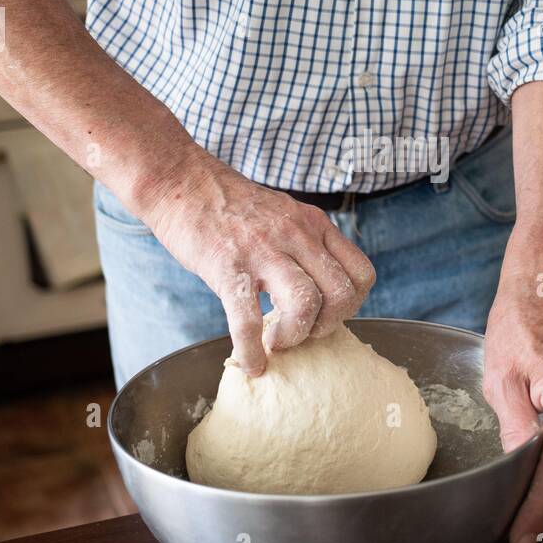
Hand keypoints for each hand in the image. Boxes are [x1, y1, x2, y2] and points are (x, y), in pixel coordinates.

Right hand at [146, 151, 375, 374]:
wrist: (181, 181)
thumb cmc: (229, 205)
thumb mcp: (283, 214)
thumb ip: (304, 244)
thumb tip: (316, 288)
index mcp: (314, 224)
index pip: (362, 273)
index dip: (352, 304)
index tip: (328, 313)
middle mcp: (296, 235)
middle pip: (341, 294)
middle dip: (327, 325)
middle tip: (302, 331)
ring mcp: (262, 251)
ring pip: (305, 305)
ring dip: (294, 336)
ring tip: (276, 341)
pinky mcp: (227, 268)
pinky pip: (247, 321)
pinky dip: (251, 350)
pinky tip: (250, 362)